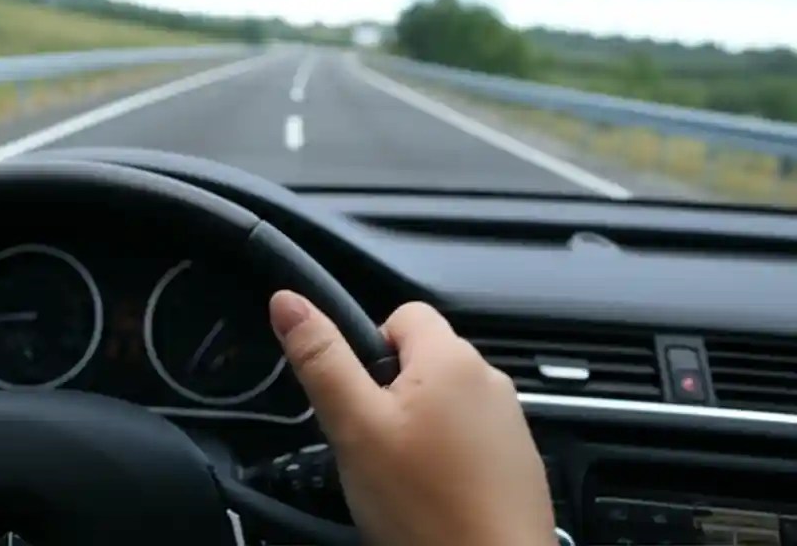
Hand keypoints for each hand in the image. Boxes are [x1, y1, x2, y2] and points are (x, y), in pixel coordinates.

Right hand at [269, 291, 553, 545]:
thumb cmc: (423, 506)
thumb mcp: (354, 428)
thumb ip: (321, 359)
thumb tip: (287, 300)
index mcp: (452, 358)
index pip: (403, 312)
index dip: (369, 349)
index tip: (360, 400)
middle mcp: (490, 379)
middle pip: (422, 359)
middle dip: (391, 393)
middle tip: (375, 444)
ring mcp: (510, 421)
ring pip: (444, 401)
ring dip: (419, 425)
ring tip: (403, 476)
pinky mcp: (518, 460)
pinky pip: (469, 436)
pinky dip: (447, 456)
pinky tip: (434, 493)